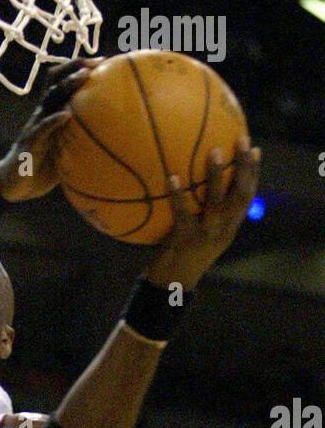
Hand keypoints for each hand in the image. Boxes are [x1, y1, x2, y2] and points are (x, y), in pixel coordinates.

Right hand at [0, 56, 104, 200]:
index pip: (63, 82)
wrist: (15, 186)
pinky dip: (54, 120)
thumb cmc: (44, 168)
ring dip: (67, 86)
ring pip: (50, 99)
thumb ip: (81, 138)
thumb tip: (112, 138)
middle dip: (76, 68)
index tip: (103, 61)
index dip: (80, 68)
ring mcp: (36, 126)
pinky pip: (42, 128)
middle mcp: (43, 114)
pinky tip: (66, 115)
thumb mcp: (65, 149)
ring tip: (83, 76)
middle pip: (57, 82)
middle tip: (97, 62)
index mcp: (51, 112)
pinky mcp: (30, 143)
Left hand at [144, 138, 260, 290]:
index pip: (247, 197)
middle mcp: (223, 230)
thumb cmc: (183, 255)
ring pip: (217, 202)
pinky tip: (172, 177)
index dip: (253, 173)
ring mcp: (205, 235)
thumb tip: (199, 185)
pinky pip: (183, 213)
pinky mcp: (185, 240)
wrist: (172, 286)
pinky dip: (178, 195)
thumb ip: (206, 214)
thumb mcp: (202, 236)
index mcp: (229, 227)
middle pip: (241, 195)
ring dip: (217, 175)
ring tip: (214, 151)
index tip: (256, 149)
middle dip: (244, 167)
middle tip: (243, 141)